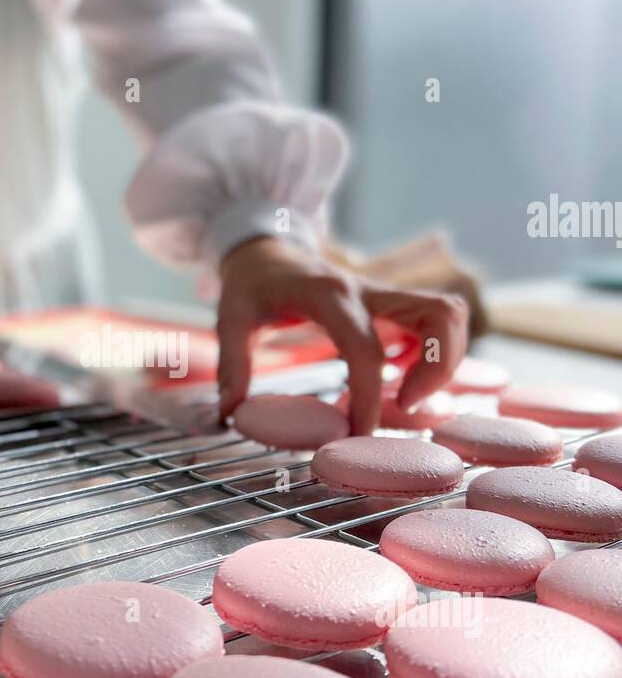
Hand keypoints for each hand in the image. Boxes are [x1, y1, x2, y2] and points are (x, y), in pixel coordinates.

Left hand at [216, 236, 468, 434]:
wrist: (267, 246)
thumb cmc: (252, 284)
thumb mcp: (230, 317)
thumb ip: (232, 364)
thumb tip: (231, 413)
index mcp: (328, 295)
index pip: (365, 347)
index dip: (370, 394)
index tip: (359, 432)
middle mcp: (368, 290)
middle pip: (440, 314)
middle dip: (440, 367)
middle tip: (408, 406)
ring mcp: (386, 295)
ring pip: (449, 314)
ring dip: (445, 360)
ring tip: (408, 396)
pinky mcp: (393, 305)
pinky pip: (437, 322)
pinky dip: (435, 353)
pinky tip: (402, 379)